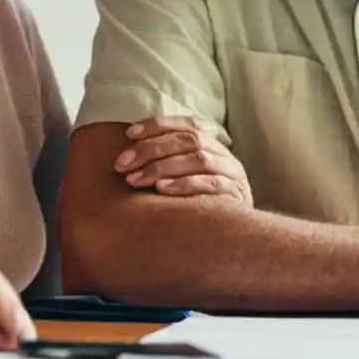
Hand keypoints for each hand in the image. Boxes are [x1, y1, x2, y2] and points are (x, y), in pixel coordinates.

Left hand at [114, 117, 252, 204]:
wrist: (236, 234)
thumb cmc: (201, 203)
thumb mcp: (187, 176)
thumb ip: (169, 160)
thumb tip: (130, 152)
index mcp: (212, 143)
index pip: (186, 124)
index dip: (158, 125)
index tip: (129, 133)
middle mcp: (224, 154)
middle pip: (189, 140)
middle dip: (151, 149)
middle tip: (122, 164)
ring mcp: (232, 174)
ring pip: (199, 159)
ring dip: (163, 167)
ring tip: (136, 179)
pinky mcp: (235, 195)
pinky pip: (211, 184)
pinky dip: (185, 184)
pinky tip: (162, 189)